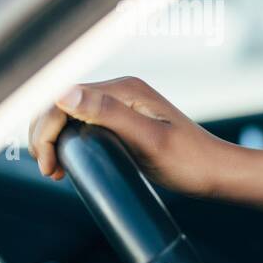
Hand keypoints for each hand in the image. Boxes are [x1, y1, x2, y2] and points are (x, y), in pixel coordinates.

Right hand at [28, 76, 233, 196]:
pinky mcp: (124, 121)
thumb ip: (109, 115)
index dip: (47, 130)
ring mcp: (123, 105)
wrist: (217, 172)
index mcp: (125, 90)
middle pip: (61, 105)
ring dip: (54, 140)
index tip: (48, 163)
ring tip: (56, 170)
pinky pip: (84, 124)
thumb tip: (64, 93)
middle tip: (49, 170)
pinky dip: (69, 142)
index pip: (63, 99)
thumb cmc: (190, 160)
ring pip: (69, 115)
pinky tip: (69, 163)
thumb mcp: (148, 140)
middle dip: (45, 136)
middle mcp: (122, 91)